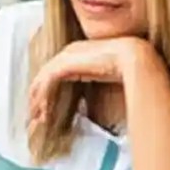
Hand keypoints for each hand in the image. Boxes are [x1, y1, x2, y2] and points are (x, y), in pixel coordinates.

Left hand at [28, 38, 156, 126]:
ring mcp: (66, 56)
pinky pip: (48, 81)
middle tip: (35, 116)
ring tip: (39, 117)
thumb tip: (83, 101)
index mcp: (76, 53)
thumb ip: (88, 82)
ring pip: (43, 79)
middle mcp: (68, 52)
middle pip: (45, 75)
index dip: (47, 91)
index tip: (45, 108)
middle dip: (38, 97)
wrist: (133, 58)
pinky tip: (45, 110)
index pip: (54, 72)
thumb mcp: (101, 76)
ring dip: (39, 100)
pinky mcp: (65, 63)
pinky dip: (44, 97)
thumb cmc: (123, 68)